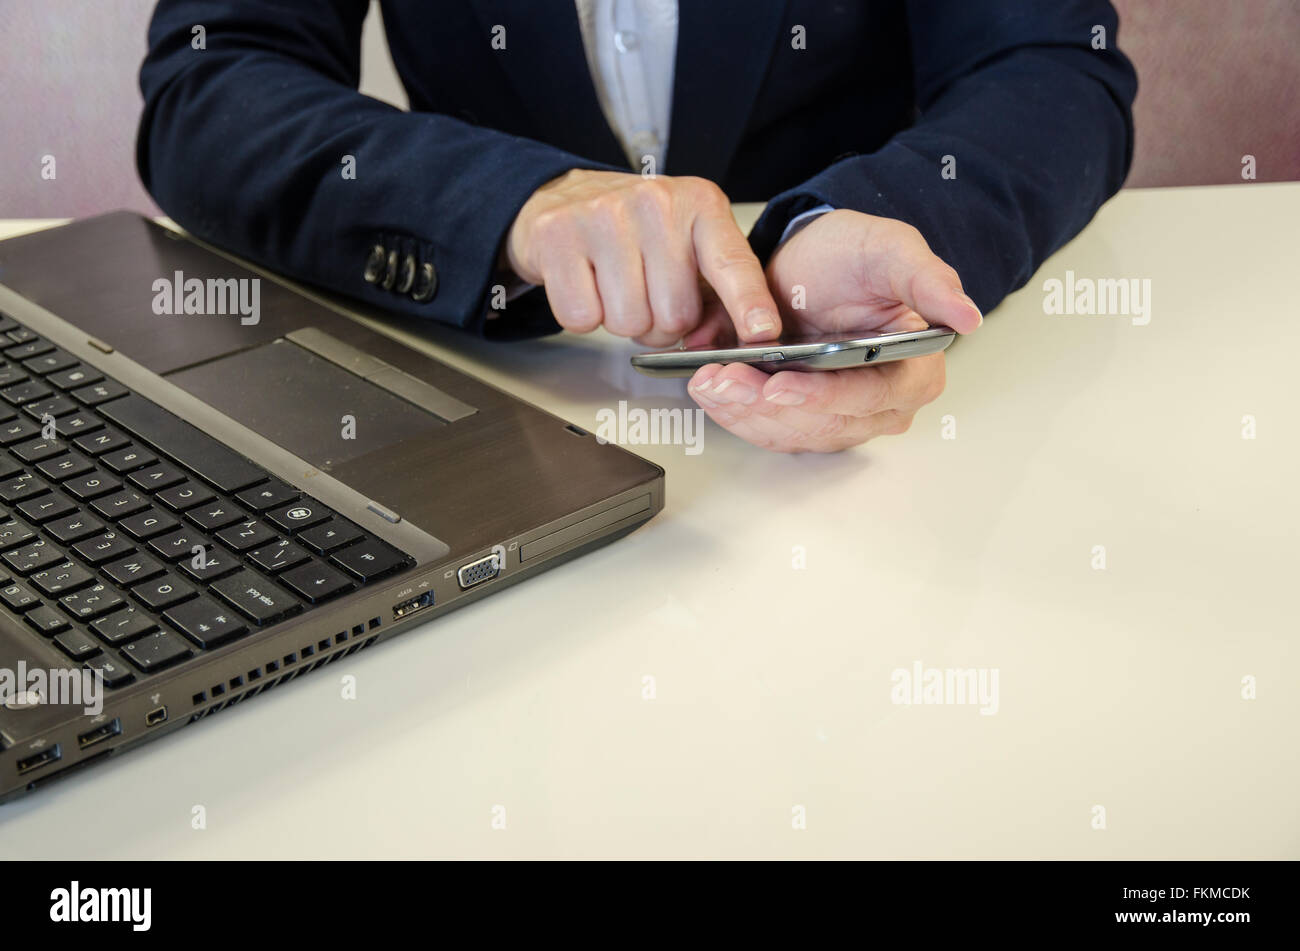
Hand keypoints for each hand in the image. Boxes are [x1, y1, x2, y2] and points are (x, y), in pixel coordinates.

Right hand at [505, 169, 781, 346]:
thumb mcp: (688, 241)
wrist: (563, 198)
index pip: (732, 262)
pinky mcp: (558, 236)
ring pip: (629, 322)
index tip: (763, 332)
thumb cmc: (634, 230)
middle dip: (660, 325)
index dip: (748, 303)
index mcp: (701, 205)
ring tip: (615, 287)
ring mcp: (604, 216)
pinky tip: (586, 283)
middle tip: (645, 295)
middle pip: (675, 314)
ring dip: (622, 322)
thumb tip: (733, 340)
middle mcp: (656, 203)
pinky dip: (583, 316)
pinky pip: (582, 318)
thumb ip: (716, 287)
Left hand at [684, 210, 982, 452]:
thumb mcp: (889, 250)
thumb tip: (967, 316)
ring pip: (793, 433)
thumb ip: (928, 280)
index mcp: (915, 370)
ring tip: (709, 383)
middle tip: (722, 379)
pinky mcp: (805, 418)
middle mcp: (883, 404)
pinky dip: (737, 414)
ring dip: (745, 412)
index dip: (823, 396)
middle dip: (767, 405)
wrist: (809, 260)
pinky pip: (772, 432)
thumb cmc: (851, 254)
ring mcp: (842, 416)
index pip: (869, 397)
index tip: (779, 384)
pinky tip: (711, 391)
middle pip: (824, 424)